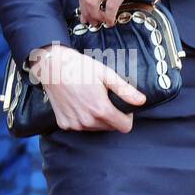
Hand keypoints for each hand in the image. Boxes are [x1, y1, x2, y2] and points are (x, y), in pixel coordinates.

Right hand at [29, 43, 144, 131]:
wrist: (51, 66)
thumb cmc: (80, 67)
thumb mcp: (106, 74)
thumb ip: (125, 90)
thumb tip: (142, 101)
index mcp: (101, 110)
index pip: (125, 127)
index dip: (126, 116)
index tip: (119, 104)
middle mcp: (87, 121)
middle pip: (110, 127)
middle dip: (111, 116)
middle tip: (102, 97)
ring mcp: (74, 124)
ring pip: (95, 128)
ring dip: (96, 118)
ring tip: (88, 98)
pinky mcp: (63, 123)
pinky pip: (79, 126)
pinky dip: (81, 118)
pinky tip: (76, 103)